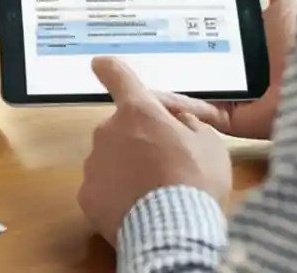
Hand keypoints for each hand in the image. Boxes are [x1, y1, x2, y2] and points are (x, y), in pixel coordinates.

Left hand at [79, 57, 231, 247]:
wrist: (173, 233)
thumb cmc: (196, 181)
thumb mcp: (209, 142)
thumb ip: (188, 124)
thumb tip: (176, 123)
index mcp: (138, 111)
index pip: (119, 76)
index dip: (111, 69)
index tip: (101, 64)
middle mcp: (108, 131)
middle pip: (123, 126)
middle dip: (141, 136)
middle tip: (168, 159)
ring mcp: (94, 164)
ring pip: (112, 157)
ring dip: (129, 166)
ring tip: (156, 190)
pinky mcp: (87, 196)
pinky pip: (104, 187)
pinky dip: (117, 193)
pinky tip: (138, 207)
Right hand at [154, 0, 296, 138]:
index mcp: (253, 47)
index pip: (213, 38)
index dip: (188, 29)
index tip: (162, 18)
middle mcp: (243, 73)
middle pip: (199, 65)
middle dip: (171, 58)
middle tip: (141, 47)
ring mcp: (236, 97)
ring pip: (193, 92)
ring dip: (168, 84)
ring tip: (140, 72)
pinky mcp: (233, 119)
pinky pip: (200, 114)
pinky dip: (178, 105)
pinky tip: (156, 93)